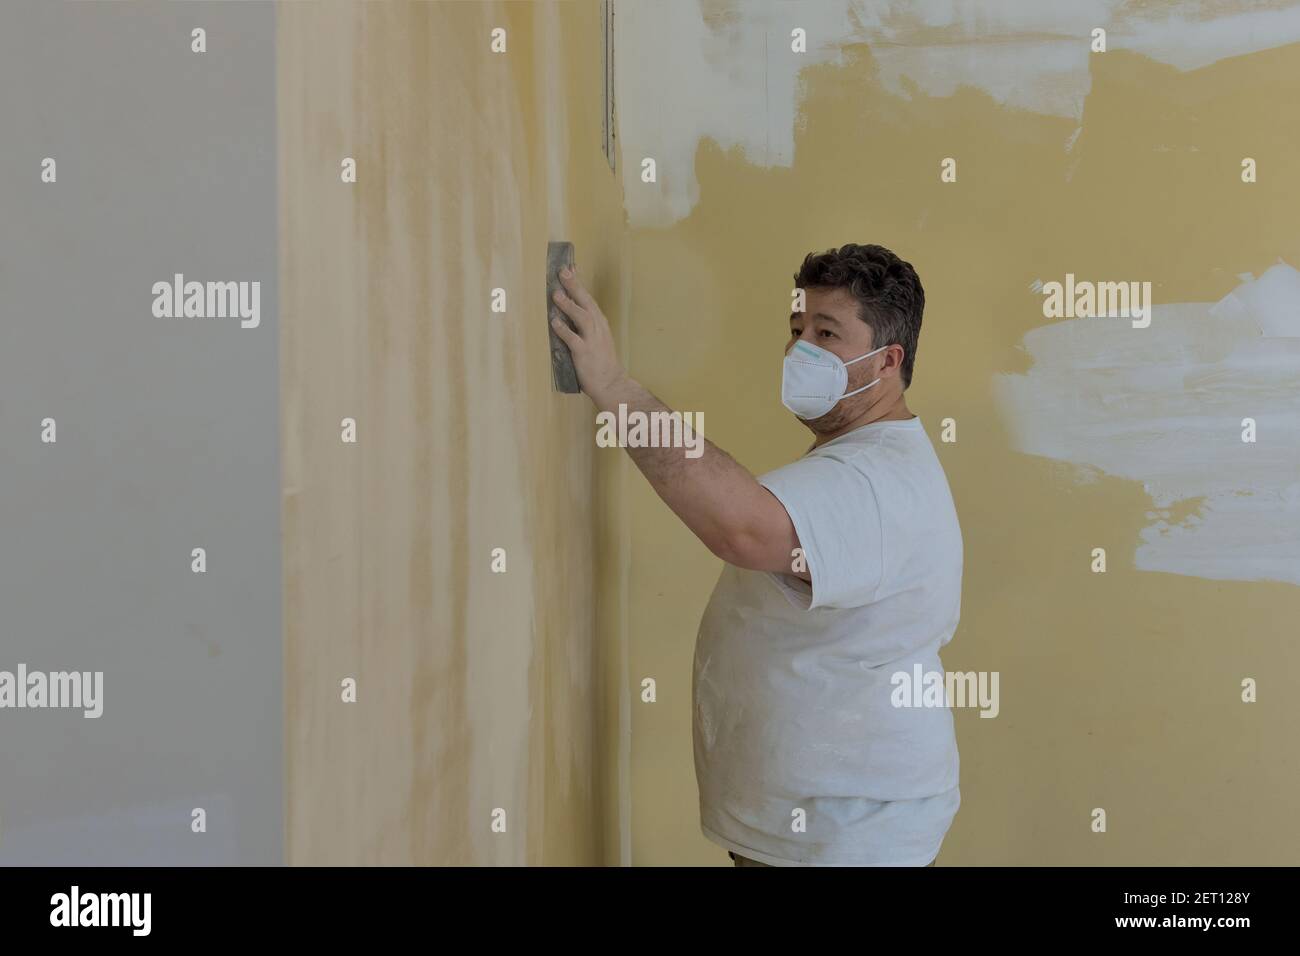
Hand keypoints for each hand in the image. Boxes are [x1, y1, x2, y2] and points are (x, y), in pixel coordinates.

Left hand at [550, 267, 625, 399]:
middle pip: (586, 302)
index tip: (571, 268)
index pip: (589, 299)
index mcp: (600, 323)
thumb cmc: (602, 362)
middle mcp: (598, 328)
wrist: (611, 383)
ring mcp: (592, 340)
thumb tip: (566, 312)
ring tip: (556, 294)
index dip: (579, 284)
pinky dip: (563, 329)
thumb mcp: (598, 339)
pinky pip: (573, 339)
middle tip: (563, 272)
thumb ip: (585, 326)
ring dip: (568, 305)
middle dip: (574, 286)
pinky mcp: (584, 353)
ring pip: (581, 317)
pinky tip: (554, 322)